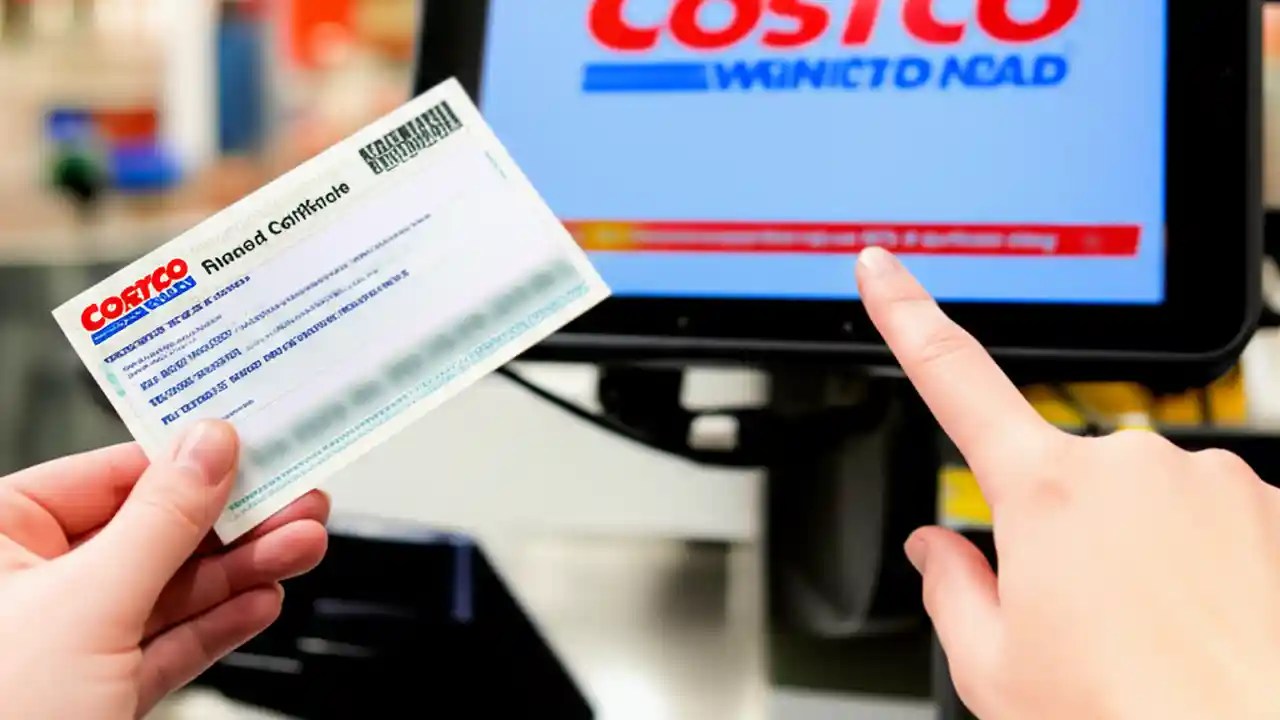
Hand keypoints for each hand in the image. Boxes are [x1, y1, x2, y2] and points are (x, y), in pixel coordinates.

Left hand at [0, 420, 328, 718]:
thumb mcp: (86, 605)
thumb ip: (159, 520)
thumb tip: (208, 447)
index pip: (109, 473)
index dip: (188, 459)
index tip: (255, 444)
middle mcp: (29, 583)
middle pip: (152, 530)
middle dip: (234, 520)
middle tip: (297, 498)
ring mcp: (68, 641)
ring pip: (172, 587)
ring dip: (243, 569)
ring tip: (300, 545)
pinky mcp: (101, 690)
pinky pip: (171, 641)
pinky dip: (222, 623)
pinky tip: (264, 597)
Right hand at [856, 248, 1279, 718]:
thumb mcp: (996, 670)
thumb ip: (951, 590)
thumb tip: (935, 550)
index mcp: (1046, 493)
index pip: (953, 379)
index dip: (906, 316)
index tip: (881, 267)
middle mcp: (1132, 465)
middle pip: (1062, 480)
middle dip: (1061, 536)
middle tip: (1081, 624)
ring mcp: (1213, 481)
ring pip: (1145, 503)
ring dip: (1141, 554)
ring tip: (1159, 640)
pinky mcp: (1277, 506)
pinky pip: (1218, 521)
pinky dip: (1209, 568)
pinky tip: (1214, 632)